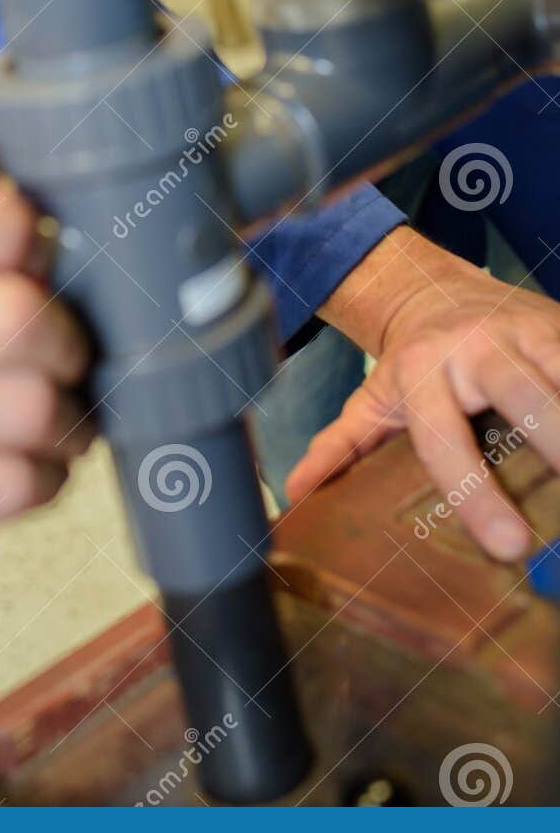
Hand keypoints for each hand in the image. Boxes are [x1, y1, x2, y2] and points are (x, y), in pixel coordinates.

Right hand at [0, 70, 91, 648]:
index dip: (8, 221)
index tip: (21, 251)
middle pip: (11, 313)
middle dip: (64, 339)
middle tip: (55, 352)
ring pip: (28, 402)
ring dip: (64, 416)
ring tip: (43, 413)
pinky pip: (16, 481)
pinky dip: (43, 476)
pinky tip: (18, 465)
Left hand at [288, 235, 559, 558]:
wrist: (433, 285)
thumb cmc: (410, 360)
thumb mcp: (371, 399)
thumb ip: (340, 447)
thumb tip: (298, 495)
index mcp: (423, 372)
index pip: (447, 440)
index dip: (476, 495)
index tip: (511, 547)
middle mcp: (479, 346)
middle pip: (527, 395)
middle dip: (559, 439)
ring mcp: (530, 330)